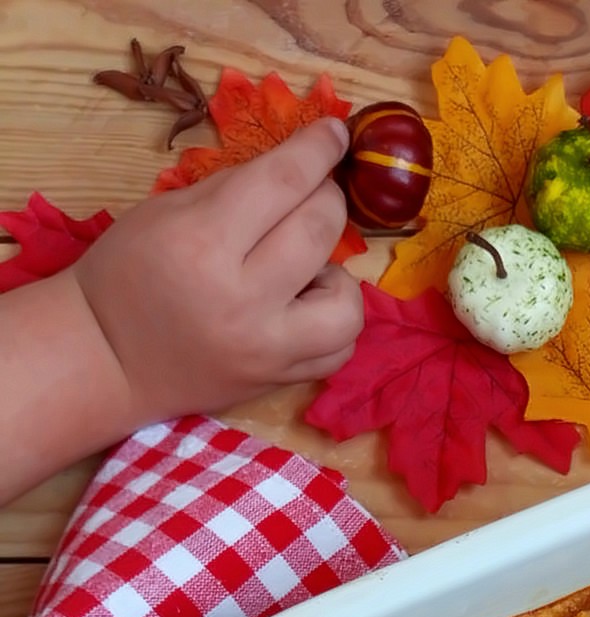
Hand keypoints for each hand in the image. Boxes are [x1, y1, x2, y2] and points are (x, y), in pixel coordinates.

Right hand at [71, 118, 363, 426]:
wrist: (110, 358)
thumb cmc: (128, 274)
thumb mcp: (165, 213)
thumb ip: (231, 190)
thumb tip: (294, 169)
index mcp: (204, 241)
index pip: (282, 181)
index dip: (318, 149)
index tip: (336, 133)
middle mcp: (244, 297)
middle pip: (319, 229)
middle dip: (327, 200)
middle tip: (314, 196)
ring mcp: (267, 346)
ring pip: (347, 304)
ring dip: (341, 274)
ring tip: (310, 270)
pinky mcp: (278, 378)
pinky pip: (338, 350)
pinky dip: (334, 322)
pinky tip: (308, 308)